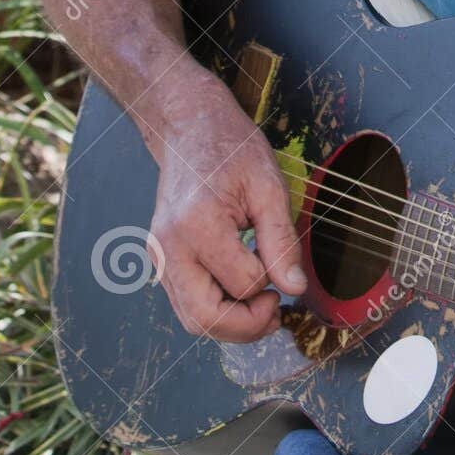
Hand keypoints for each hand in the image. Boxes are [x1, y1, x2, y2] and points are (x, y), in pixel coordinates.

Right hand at [146, 77, 307, 343]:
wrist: (189, 128)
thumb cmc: (231, 148)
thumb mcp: (269, 186)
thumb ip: (281, 241)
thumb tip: (294, 288)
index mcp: (198, 224)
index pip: (242, 282)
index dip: (272, 282)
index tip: (285, 267)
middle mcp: (170, 247)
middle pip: (204, 318)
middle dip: (247, 326)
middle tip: (276, 311)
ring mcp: (160, 256)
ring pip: (192, 320)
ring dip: (231, 324)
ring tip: (262, 304)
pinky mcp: (160, 260)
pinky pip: (186, 303)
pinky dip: (215, 309)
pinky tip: (240, 291)